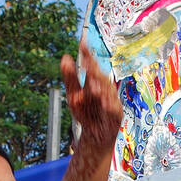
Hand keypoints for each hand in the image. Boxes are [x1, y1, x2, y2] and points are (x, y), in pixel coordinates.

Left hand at [62, 37, 121, 155]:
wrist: (93, 136)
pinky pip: (113, 109)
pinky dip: (109, 105)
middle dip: (94, 70)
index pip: (92, 66)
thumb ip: (70, 77)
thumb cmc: (86, 114)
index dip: (87, 55)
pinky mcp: (116, 116)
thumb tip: (65, 57)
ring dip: (101, 87)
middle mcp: (105, 89)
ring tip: (92, 83)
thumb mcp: (74, 94)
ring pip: (108, 92)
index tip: (81, 43)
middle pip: (100, 77)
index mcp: (95, 82)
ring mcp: (112, 102)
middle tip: (86, 62)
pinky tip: (104, 101)